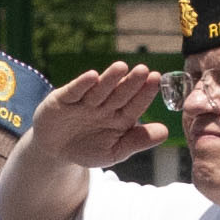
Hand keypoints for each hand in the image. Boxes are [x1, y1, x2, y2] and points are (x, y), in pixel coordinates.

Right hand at [18, 63, 169, 176]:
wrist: (54, 151)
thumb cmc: (87, 149)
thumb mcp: (114, 152)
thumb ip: (136, 141)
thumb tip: (165, 133)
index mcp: (119, 117)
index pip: (135, 104)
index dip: (145, 93)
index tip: (156, 80)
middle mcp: (104, 105)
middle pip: (120, 93)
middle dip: (132, 82)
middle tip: (144, 70)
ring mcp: (83, 101)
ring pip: (99, 89)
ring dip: (109, 79)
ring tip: (121, 68)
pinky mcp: (63, 99)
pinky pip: (74, 91)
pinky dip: (82, 84)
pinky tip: (92, 77)